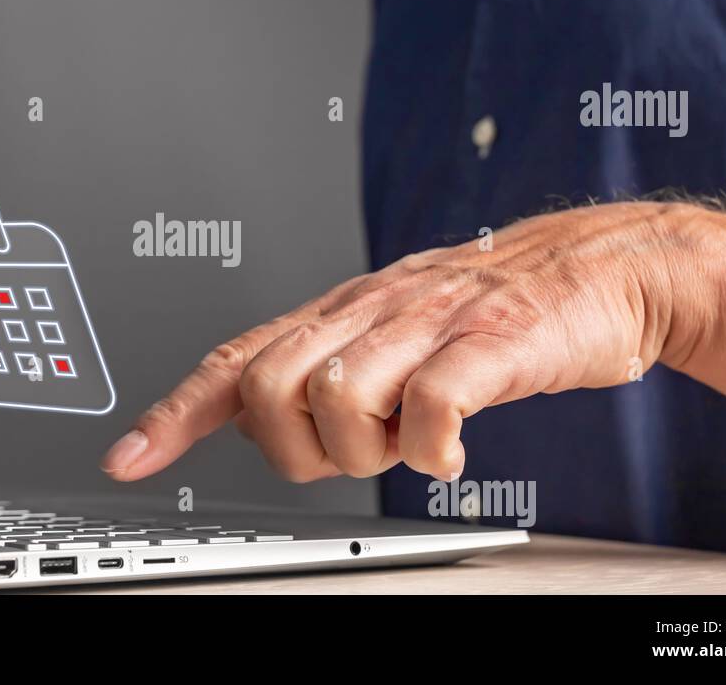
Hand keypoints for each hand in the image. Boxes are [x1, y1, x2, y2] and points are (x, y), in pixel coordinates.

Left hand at [101, 201, 711, 482]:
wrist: (597, 266)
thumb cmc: (487, 310)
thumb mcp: (387, 331)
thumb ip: (318, 368)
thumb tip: (249, 419)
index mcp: (337, 311)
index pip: (233, 359)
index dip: (174, 412)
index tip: (127, 457)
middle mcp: (367, 310)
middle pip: (268, 387)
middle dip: (294, 447)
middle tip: (349, 451)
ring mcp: (427, 322)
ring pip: (336, 396)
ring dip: (364, 449)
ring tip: (407, 443)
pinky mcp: (490, 342)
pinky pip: (429, 406)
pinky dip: (430, 450)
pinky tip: (449, 451)